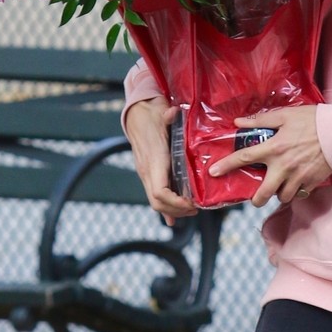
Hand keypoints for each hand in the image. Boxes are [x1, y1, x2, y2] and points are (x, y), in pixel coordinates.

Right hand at [124, 97, 197, 225]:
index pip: (159, 192)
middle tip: (195, 209)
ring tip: (191, 210)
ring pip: (155, 202)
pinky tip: (172, 220)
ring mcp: (146, 173)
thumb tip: (172, 112)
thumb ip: (168, 116)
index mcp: (153, 161)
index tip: (191, 203)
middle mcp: (147, 171)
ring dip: (173, 210)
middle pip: (157, 202)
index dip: (175, 203)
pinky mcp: (149, 173)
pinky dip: (165, 209)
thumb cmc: (151, 114)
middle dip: (177, 210)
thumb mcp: (161, 112)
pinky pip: (154, 195)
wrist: (136, 114)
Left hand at [209, 106, 331, 207]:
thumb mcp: (285, 115)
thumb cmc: (313, 120)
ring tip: (279, 187)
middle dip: (256, 200)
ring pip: (282, 197)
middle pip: (263, 193)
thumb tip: (239, 123)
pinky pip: (299, 194)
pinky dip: (295, 192)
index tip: (213, 173)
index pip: (245, 158)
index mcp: (274, 148)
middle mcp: (284, 166)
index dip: (227, 166)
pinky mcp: (312, 182)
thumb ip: (261, 119)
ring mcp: (298, 177)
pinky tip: (296, 184)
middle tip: (255, 198)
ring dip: (278, 194)